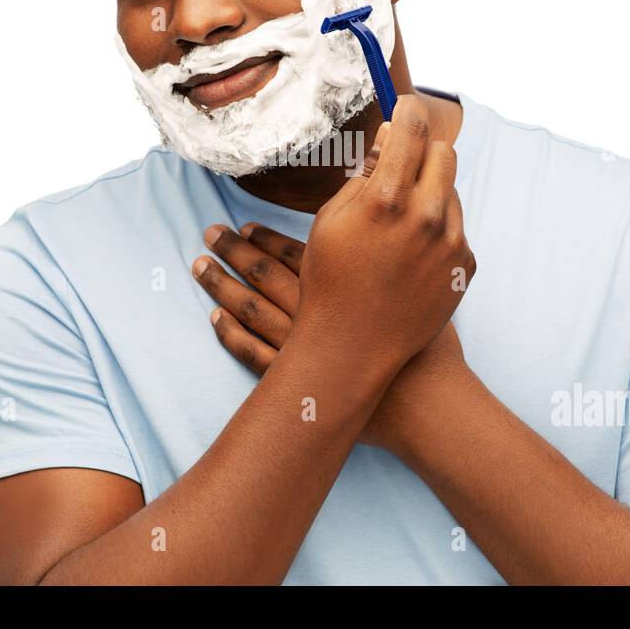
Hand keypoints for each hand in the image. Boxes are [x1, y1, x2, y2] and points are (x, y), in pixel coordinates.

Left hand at [192, 221, 471, 455]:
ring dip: (222, 286)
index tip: (244, 225)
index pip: (294, 252)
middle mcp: (315, 310)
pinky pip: (251, 354)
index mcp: (344, 286)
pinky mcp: (296, 379)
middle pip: (264, 274)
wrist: (427, 403)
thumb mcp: (424, 292)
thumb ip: (404, 260)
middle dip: (234, 251)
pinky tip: (215, 319)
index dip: (266, 237)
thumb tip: (395, 231)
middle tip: (209, 232)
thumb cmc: (429, 350)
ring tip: (200, 266)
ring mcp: (301, 347)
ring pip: (250, 309)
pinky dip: (231, 335)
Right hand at [287, 94, 476, 374]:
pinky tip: (411, 257)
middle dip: (424, 152)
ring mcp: (450, 243)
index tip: (406, 106)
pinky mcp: (464, 266)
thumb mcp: (331, 220)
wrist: (353, 347)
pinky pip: (456, 231)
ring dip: (430, 196)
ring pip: (451, 193)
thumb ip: (365, 175)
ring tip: (399, 226)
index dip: (409, 110)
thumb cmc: (330, 280)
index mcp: (386, 198)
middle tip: (403, 164)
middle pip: (444, 154)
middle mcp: (425, 216)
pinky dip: (437, 233)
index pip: (412, 128)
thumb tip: (392, 138)